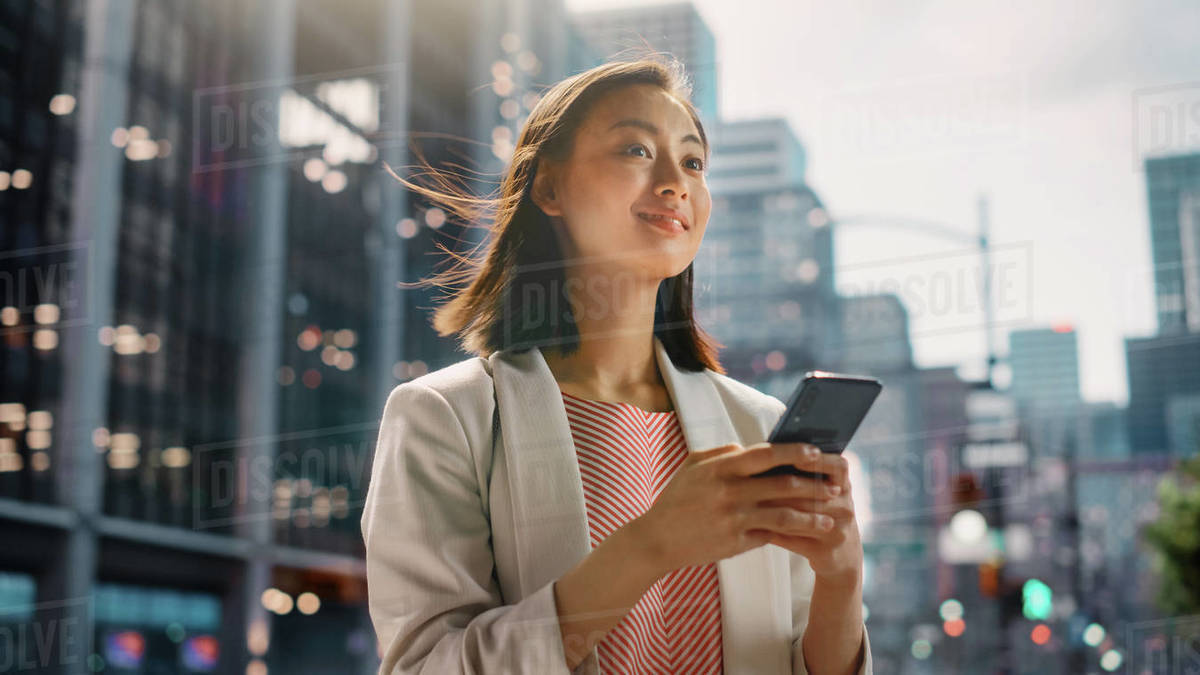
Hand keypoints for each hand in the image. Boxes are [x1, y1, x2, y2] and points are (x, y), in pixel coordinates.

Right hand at [630, 441, 845, 575]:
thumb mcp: (693, 466)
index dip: (794, 452)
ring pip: (784, 516)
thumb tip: (752, 449)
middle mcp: (729, 492)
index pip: (766, 454)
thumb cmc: (677, 498)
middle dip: (814, 485)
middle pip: (783, 485)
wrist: (657, 539)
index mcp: (721, 468)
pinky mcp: (735, 543)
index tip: (816, 452)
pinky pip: (771, 536)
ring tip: (831, 518)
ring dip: (812, 516)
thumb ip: (723, 453)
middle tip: (835, 486)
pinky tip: (808, 535)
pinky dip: (792, 535)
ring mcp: (733, 519)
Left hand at [756, 447, 862, 581]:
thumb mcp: (821, 493)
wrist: (841, 557)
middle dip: (782, 486)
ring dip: (773, 508)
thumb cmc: (820, 514)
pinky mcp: (826, 552)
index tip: (796, 459)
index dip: (818, 461)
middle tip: (755, 480)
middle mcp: (845, 507)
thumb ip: (801, 474)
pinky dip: (773, 530)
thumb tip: (763, 455)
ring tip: (749, 501)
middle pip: (813, 493)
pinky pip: (794, 539)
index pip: (839, 466)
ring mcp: (838, 531)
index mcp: (843, 485)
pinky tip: (753, 525)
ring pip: (800, 516)